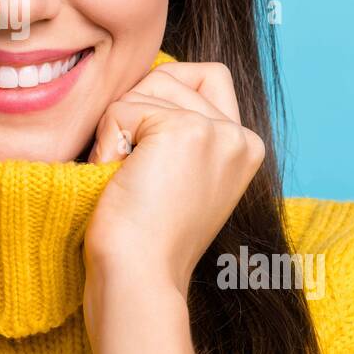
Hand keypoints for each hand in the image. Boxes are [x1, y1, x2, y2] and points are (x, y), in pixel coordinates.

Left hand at [83, 62, 266, 294]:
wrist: (139, 279)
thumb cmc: (144, 236)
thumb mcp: (179, 175)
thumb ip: (183, 128)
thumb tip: (153, 74)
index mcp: (246, 146)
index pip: (203, 77)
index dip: (160, 104)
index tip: (150, 160)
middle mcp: (241, 135)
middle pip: (170, 76)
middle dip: (136, 113)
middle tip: (134, 172)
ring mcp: (217, 131)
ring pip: (145, 88)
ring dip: (118, 130)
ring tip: (127, 179)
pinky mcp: (185, 131)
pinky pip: (122, 108)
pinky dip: (107, 143)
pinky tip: (118, 180)